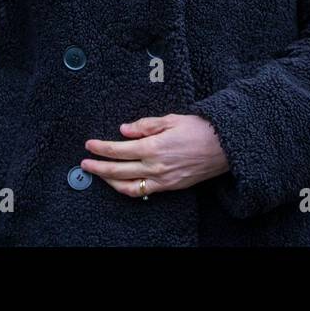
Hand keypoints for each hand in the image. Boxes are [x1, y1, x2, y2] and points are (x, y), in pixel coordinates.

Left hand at [82, 114, 229, 198]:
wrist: (224, 146)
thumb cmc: (200, 128)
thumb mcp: (171, 118)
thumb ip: (145, 125)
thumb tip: (124, 130)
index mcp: (154, 147)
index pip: (119, 150)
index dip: (101, 148)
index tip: (89, 145)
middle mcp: (156, 166)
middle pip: (118, 170)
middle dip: (98, 167)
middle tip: (85, 163)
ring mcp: (162, 180)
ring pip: (128, 186)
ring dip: (109, 181)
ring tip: (99, 174)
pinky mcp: (170, 187)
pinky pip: (143, 192)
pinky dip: (128, 188)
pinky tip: (120, 183)